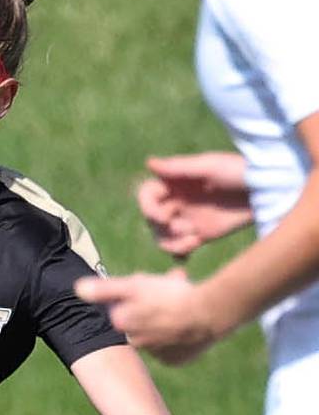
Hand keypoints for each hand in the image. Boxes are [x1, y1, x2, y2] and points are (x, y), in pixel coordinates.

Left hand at [73, 269, 220, 365]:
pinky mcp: (174, 361)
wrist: (213, 312)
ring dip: (168, 316)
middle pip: (141, 318)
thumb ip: (106, 289)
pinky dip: (179, 333)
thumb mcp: (136, 286)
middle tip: (174, 286)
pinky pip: (173, 345)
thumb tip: (77, 289)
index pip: (123, 305)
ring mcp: (155, 355)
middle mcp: (134, 344)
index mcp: (121, 324)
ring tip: (185, 302)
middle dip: (154, 303)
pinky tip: (191, 321)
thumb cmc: (172, 296)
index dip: (138, 291)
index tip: (151, 284)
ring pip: (158, 331)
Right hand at [135, 152, 251, 257]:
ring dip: (171, 242)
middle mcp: (177, 201)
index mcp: (175, 183)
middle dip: (162, 227)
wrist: (266, 189)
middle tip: (183, 227)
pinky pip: (178, 248)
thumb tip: (148, 163)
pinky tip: (192, 249)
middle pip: (151, 220)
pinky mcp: (200, 235)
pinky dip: (179, 252)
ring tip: (193, 240)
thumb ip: (179, 167)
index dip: (148, 208)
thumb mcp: (209, 166)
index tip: (162, 216)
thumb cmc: (240, 171)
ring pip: (161, 237)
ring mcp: (187, 219)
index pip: (147, 196)